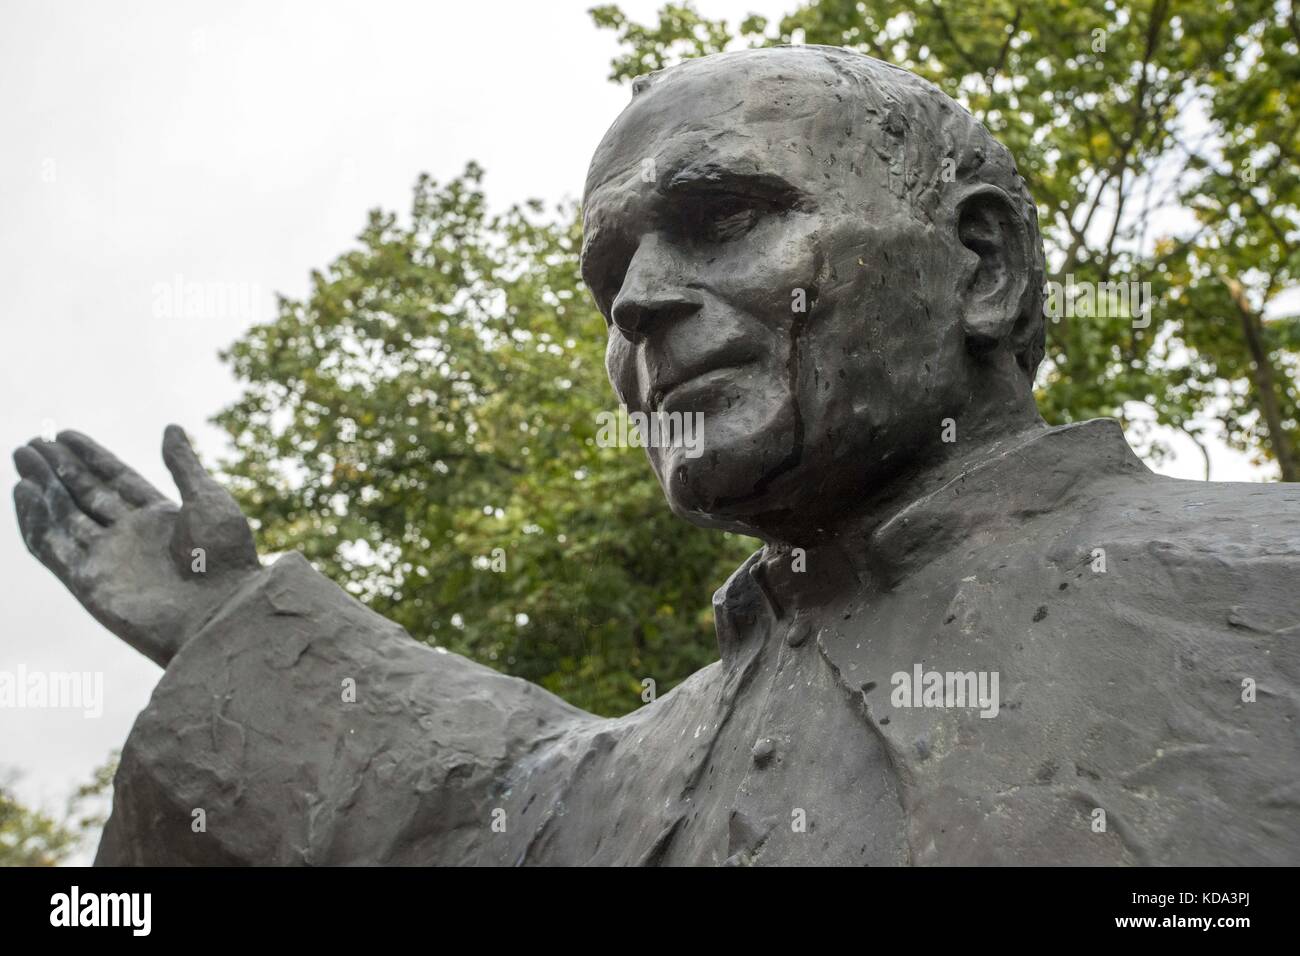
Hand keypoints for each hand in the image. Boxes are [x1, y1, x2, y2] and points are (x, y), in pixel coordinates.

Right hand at [13, 425, 261, 666]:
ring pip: (64, 517)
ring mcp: (108, 558)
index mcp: (160, 516)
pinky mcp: (88, 582)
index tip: (64, 433)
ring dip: (42, 490)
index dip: (90, 457)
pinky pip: (53, 548)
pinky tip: (23, 494)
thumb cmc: (226, 558)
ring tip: (21, 460)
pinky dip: (35, 522)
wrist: (221, 613)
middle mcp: (130, 536)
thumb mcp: (209, 500)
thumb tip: (172, 428)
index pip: (115, 479)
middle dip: (57, 470)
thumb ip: (184, 465)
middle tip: (31, 443)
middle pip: (84, 495)